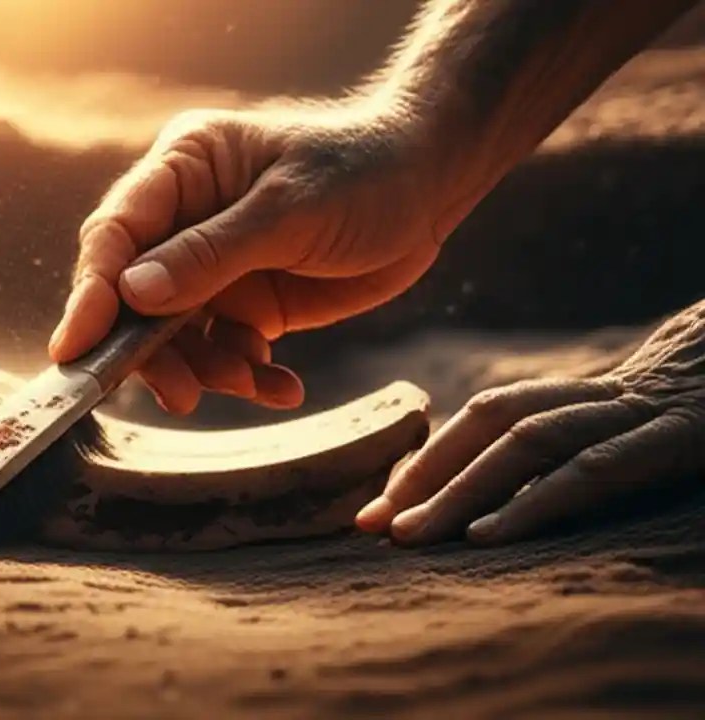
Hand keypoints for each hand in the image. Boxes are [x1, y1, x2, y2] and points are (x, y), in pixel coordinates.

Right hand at [48, 105, 451, 414]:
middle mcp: (184, 218)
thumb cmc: (363, 172)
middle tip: (180, 395)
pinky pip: (221, 351)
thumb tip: (130, 294)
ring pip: (174, 334)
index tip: (75, 350)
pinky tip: (281, 385)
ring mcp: (212, 265)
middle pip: (132, 294)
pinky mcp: (244, 302)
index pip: (116, 234)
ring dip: (205, 369)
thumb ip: (210, 253)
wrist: (431, 187)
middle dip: (152, 349)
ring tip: (252, 379)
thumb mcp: (290, 210)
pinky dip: (244, 375)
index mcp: (182, 168)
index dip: (91, 294)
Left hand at [357, 299, 704, 545]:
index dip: (427, 457)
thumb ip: (575, 443)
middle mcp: (596, 400)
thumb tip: (502, 482)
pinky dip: (534, 502)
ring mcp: (635, 415)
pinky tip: (488, 536)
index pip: (483, 421)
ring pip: (524, 448)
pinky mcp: (675, 439)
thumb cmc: (702, 399)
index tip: (378, 502)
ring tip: (410, 536)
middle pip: (486, 430)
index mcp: (581, 397)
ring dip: (458, 492)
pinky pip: (591, 472)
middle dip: (422, 477)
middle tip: (366, 526)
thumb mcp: (633, 419)